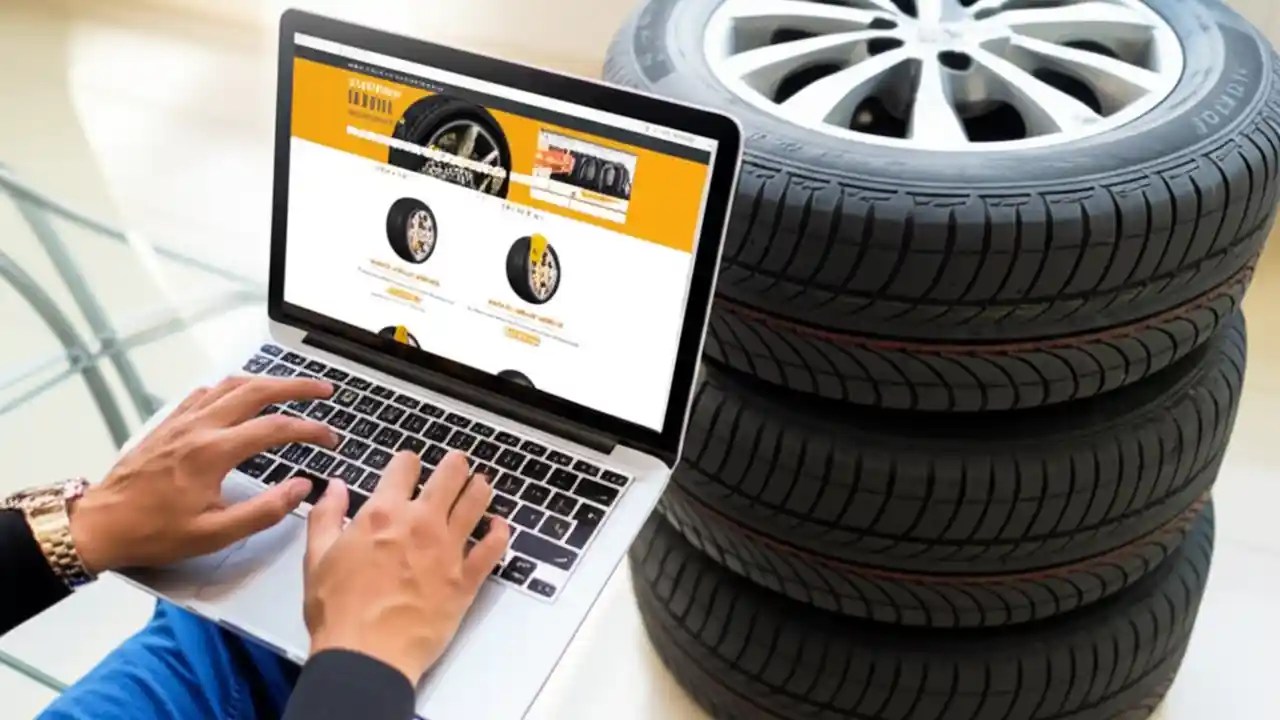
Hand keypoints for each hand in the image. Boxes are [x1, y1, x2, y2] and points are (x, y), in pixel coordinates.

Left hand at [69, 376, 338, 573]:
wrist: (100, 524)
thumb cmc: (156, 533)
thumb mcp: (215, 534)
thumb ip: (265, 510)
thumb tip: (302, 487)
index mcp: (213, 453)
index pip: (275, 428)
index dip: (311, 429)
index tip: (331, 437)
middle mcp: (199, 427)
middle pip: (257, 390)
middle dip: (296, 385)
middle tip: (325, 389)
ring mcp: (181, 421)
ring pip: (231, 384)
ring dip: (266, 381)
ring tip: (291, 387)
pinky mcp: (168, 424)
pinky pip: (206, 393)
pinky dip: (232, 388)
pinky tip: (241, 397)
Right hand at [302, 450, 508, 682]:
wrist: (367, 655)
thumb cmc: (339, 612)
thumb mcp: (316, 558)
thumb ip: (326, 516)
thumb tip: (335, 488)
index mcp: (383, 514)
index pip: (404, 467)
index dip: (408, 461)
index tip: (410, 464)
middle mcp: (420, 523)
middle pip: (450, 475)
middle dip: (455, 465)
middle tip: (457, 464)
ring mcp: (448, 549)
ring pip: (477, 501)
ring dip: (480, 488)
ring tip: (480, 484)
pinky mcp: (467, 579)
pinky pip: (494, 546)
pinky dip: (499, 532)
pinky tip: (498, 526)